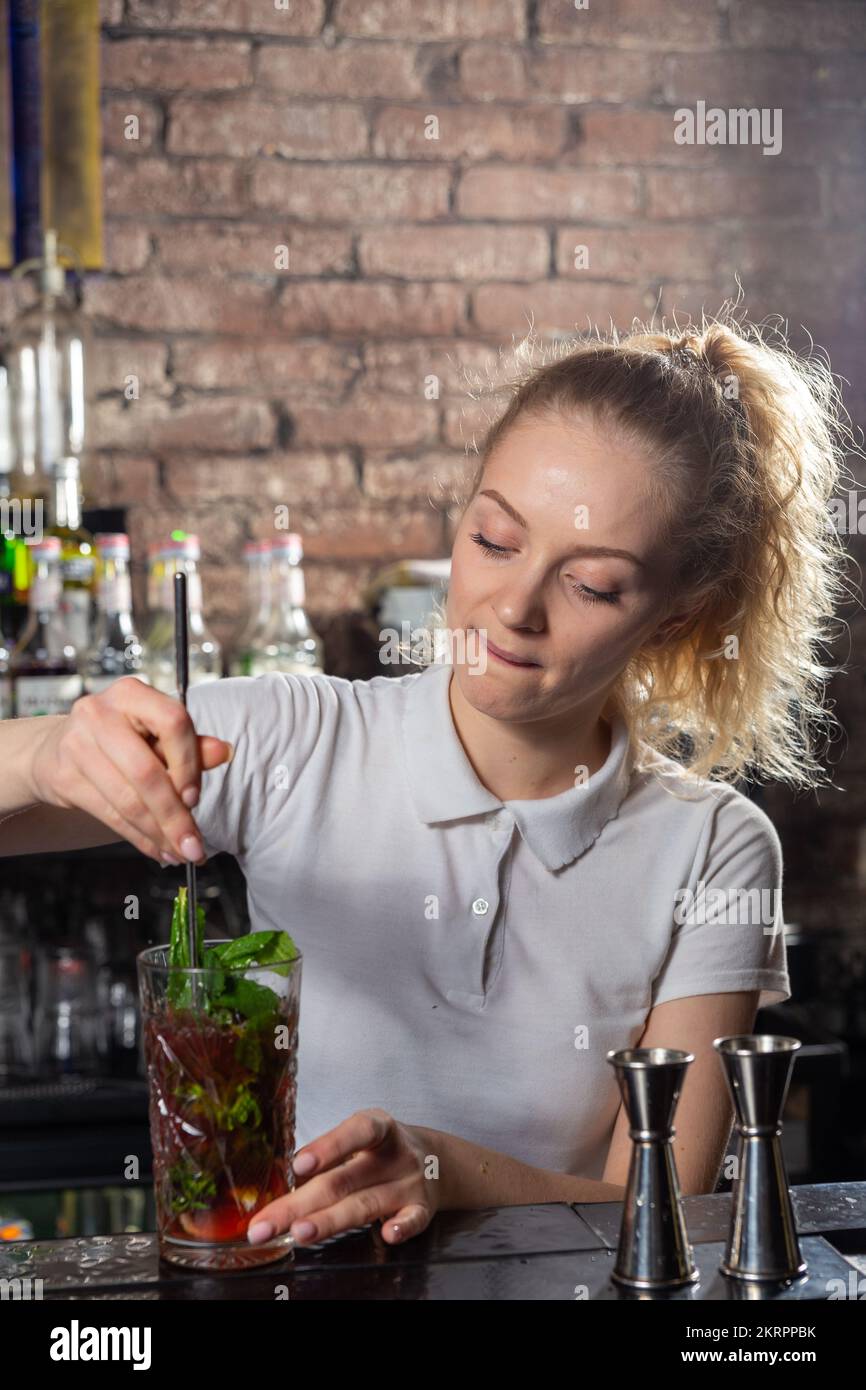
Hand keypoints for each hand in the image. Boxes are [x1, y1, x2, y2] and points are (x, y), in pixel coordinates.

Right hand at [29, 676, 232, 865]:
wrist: (55, 748)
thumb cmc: (117, 739)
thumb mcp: (155, 735)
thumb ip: (190, 745)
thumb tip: (225, 751)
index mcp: (131, 694)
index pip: (172, 723)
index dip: (188, 764)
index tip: (195, 798)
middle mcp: (99, 713)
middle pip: (145, 771)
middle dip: (174, 815)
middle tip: (194, 845)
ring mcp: (76, 744)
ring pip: (127, 800)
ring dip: (159, 833)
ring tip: (180, 852)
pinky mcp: (64, 777)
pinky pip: (109, 815)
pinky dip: (138, 838)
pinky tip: (156, 849)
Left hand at [248, 1108, 438, 1247]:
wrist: (437, 1162)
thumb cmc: (382, 1152)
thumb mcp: (361, 1141)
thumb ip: (329, 1157)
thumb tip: (282, 1184)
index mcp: (378, 1128)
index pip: (356, 1132)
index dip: (328, 1147)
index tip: (298, 1164)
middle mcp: (395, 1154)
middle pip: (344, 1180)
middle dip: (300, 1203)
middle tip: (266, 1224)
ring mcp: (410, 1182)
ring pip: (366, 1205)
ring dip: (331, 1221)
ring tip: (299, 1233)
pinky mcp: (423, 1208)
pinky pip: (413, 1220)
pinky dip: (402, 1228)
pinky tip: (387, 1235)